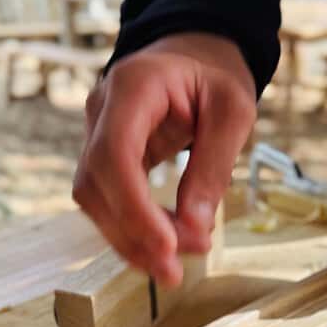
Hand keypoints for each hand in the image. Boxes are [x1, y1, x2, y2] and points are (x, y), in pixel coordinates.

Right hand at [73, 32, 255, 285]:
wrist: (195, 54)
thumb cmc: (216, 77)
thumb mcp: (233, 112)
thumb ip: (214, 167)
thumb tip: (195, 229)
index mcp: (132, 86)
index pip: (114, 154)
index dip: (134, 207)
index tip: (166, 246)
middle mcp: (101, 110)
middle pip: (95, 183)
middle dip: (132, 234)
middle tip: (174, 272)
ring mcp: (96, 133)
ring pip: (93, 199)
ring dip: (129, 240)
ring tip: (173, 267)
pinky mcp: (103, 156)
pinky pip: (106, 200)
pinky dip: (131, 230)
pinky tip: (163, 248)